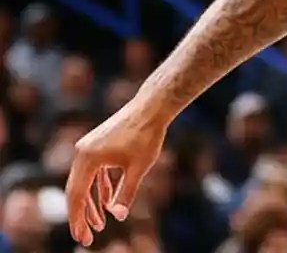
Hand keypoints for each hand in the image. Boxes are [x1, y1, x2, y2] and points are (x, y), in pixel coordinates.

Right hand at [65, 101, 167, 246]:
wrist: (152, 107)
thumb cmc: (147, 136)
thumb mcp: (139, 168)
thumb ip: (126, 193)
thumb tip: (119, 217)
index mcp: (87, 159)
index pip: (76, 195)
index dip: (77, 219)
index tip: (81, 238)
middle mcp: (82, 153)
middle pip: (76, 190)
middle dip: (82, 216)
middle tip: (87, 238)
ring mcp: (88, 148)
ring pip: (85, 182)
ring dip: (92, 203)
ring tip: (100, 225)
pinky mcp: (97, 146)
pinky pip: (94, 173)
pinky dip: (100, 188)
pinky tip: (107, 203)